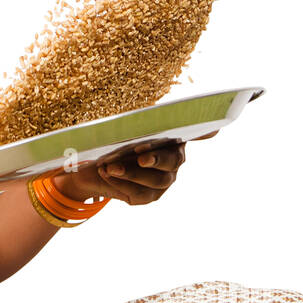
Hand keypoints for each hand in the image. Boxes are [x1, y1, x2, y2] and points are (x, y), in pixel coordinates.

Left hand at [50, 131, 218, 206]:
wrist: (97, 163)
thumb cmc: (116, 138)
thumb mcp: (125, 124)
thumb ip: (139, 117)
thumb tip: (145, 106)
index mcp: (175, 137)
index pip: (199, 133)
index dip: (201, 133)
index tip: (205, 129)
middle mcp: (175, 161)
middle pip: (173, 161)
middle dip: (157, 159)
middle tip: (140, 157)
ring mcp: (164, 181)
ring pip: (156, 181)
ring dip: (132, 173)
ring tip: (111, 166)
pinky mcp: (149, 196)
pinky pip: (138, 193)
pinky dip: (120, 183)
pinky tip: (106, 173)